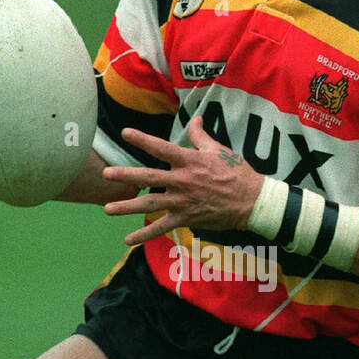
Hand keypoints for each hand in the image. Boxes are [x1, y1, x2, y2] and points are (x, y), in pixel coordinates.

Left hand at [102, 114, 263, 244]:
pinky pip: (161, 228)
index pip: (161, 148)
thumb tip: (195, 119)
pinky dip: (143, 235)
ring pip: (149, 204)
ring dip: (127, 206)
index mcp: (189, 161)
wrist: (252, 202)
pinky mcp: (186, 218)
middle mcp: (182, 181)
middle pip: (148, 177)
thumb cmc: (237, 173)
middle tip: (106, 174)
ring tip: (107, 208)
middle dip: (125, 175)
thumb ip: (200, 136)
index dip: (142, 140)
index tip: (125, 133)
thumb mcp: (219, 150)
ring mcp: (182, 201)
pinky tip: (127, 239)